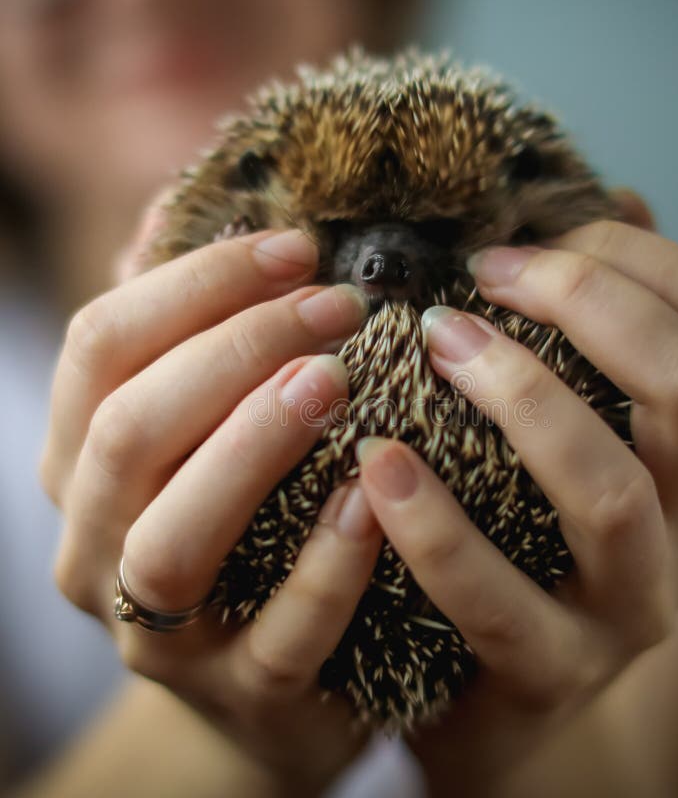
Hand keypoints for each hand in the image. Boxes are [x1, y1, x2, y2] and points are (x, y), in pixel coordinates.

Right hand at [39, 207, 379, 794]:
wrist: (269, 685)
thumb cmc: (243, 530)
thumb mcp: (198, 433)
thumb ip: (180, 331)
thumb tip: (167, 212)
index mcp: (79, 464)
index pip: (104, 346)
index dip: (196, 282)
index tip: (299, 247)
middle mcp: (96, 546)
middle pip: (131, 430)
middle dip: (237, 349)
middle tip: (338, 306)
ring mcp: (161, 634)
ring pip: (174, 537)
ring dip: (253, 444)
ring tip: (335, 378)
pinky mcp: (247, 694)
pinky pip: (279, 633)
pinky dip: (327, 563)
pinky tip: (370, 497)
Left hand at [355, 216, 677, 793]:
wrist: (504, 695)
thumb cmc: (526, 538)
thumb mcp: (571, 438)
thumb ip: (592, 339)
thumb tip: (606, 207)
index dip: (625, 254)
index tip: (520, 248)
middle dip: (582, 305)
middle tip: (477, 278)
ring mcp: (633, 609)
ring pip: (609, 492)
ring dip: (519, 397)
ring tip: (434, 343)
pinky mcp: (550, 674)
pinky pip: (495, 597)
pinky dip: (433, 522)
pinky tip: (375, 463)